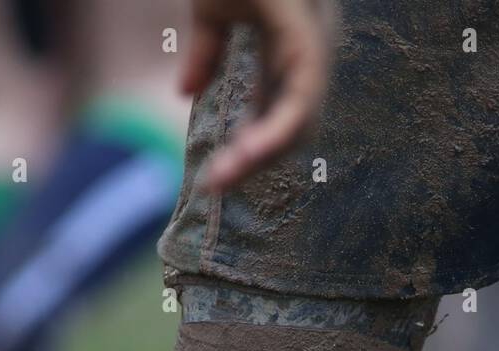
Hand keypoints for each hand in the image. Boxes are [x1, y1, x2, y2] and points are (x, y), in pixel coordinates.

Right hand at [181, 0, 332, 190]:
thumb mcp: (212, 11)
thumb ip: (205, 54)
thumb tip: (184, 95)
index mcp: (290, 52)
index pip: (277, 117)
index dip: (249, 149)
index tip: (214, 175)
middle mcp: (309, 58)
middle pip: (293, 132)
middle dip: (252, 163)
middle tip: (213, 185)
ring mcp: (313, 52)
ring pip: (299, 127)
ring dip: (259, 158)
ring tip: (222, 179)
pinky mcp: (309, 44)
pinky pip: (299, 102)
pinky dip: (274, 134)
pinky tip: (245, 156)